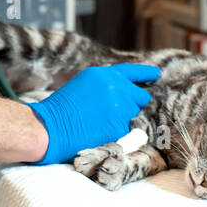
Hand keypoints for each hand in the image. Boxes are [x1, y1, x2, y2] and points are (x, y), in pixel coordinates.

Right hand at [28, 64, 158, 165]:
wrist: (50, 126)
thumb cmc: (61, 108)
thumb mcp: (84, 84)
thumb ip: (106, 84)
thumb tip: (123, 91)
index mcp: (106, 74)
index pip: (132, 72)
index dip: (146, 73)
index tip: (156, 74)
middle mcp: (117, 87)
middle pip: (140, 97)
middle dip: (133, 104)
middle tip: (116, 111)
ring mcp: (120, 108)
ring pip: (131, 115)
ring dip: (121, 120)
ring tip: (97, 122)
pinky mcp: (120, 127)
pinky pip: (124, 132)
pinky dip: (115, 134)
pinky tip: (97, 132)